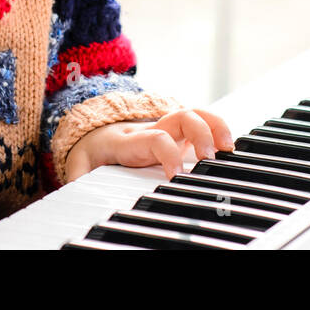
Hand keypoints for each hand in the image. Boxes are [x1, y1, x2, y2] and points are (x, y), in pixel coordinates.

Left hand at [64, 108, 234, 182]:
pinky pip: (202, 123)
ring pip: (196, 114)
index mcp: (130, 139)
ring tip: (230, 149)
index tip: (177, 177)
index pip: (155, 139)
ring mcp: (167, 128)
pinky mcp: (177, 134)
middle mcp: (152, 128)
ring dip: (216, 126)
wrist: (91, 132)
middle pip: (182, 116)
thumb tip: (78, 196)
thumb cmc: (91, 152)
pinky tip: (231, 149)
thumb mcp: (80, 166)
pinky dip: (220, 131)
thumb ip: (80, 180)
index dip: (168, 154)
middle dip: (201, 133)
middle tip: (212, 159)